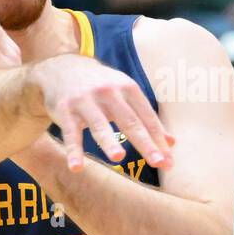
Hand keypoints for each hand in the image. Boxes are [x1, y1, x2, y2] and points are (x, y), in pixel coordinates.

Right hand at [29, 54, 172, 171]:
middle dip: (144, 143)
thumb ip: (146, 118)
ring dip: (108, 141)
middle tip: (157, 162)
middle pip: (129, 121)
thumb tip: (171, 143)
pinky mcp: (65, 110)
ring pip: (99, 125)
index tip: (168, 161)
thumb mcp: (125, 93)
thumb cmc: (101, 86)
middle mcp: (108, 92)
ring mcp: (85, 100)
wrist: (62, 68)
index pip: (146, 118)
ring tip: (118, 158)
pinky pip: (70, 133)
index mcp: (127, 88)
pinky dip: (73, 151)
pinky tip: (76, 167)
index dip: (158, 140)